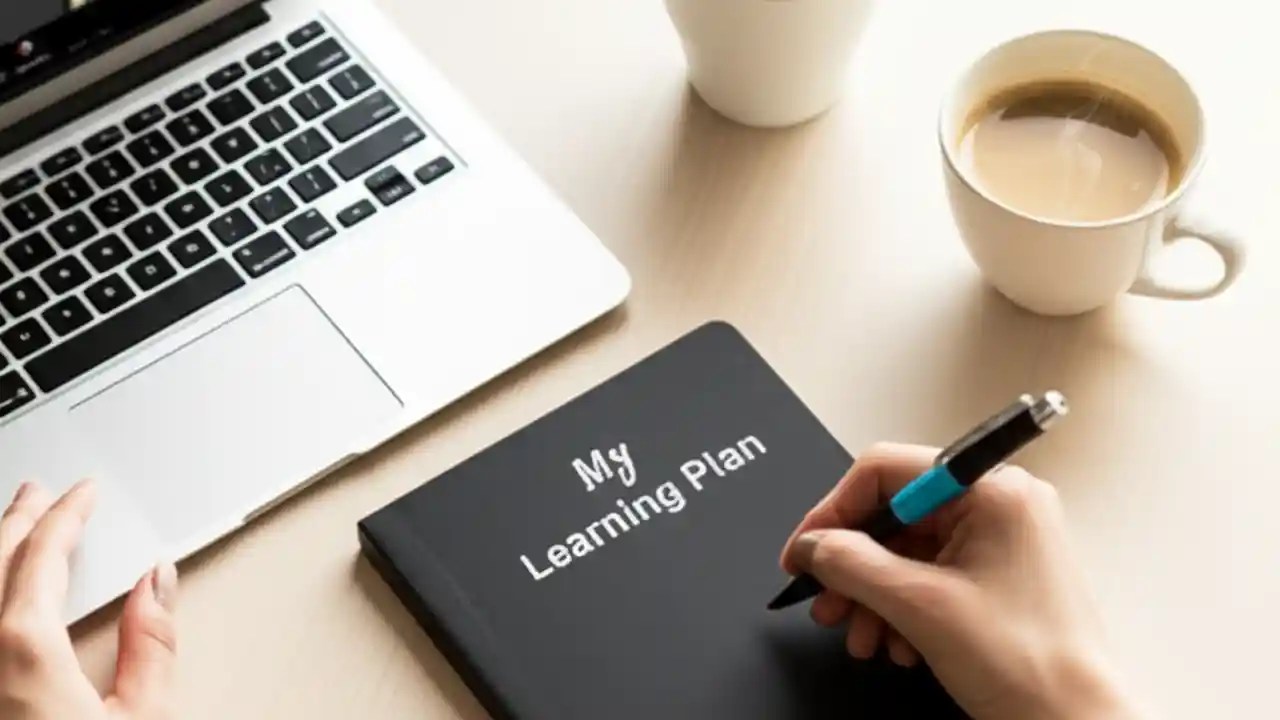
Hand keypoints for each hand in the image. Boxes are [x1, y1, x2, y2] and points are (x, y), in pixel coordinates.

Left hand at [0, 480, 178, 719]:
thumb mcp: (141, 718)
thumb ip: (149, 647)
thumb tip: (157, 584)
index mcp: (25, 651)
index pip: (41, 559)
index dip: (66, 516)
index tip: (85, 492)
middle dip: (20, 522)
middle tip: (39, 494)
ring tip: (15, 530)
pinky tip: (4, 588)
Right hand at [780, 443, 1142, 719]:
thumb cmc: (1032, 665)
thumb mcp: (920, 606)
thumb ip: (852, 565)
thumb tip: (812, 545)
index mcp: (992, 490)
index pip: (886, 471)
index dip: (835, 511)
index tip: (806, 550)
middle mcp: (1000, 504)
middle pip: (894, 516)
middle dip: (853, 567)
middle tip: (826, 601)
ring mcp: (1001, 538)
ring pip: (906, 551)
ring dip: (873, 595)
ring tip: (862, 635)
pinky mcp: (998, 572)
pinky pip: (929, 574)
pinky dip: (901, 608)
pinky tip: (896, 642)